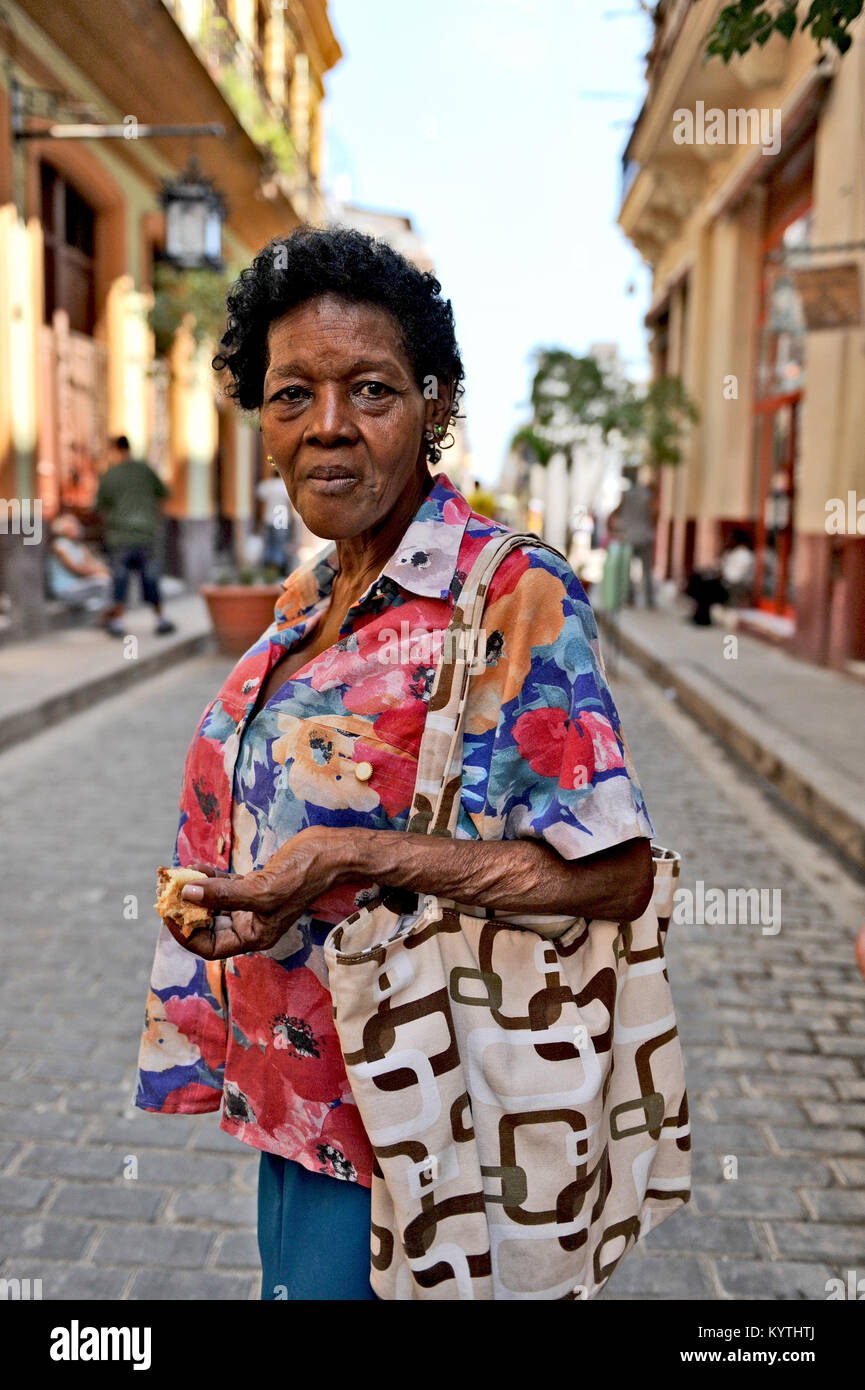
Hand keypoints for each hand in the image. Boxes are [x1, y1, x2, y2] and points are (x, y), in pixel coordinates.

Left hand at [172, 828, 345, 959]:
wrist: (330, 853)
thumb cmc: (303, 877)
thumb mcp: (261, 890)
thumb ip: (223, 894)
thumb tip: (187, 894)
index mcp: (254, 936)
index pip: (209, 947)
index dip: (186, 934)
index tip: (169, 913)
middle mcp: (251, 923)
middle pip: (208, 924)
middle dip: (187, 908)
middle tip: (167, 890)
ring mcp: (252, 903)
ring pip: (213, 902)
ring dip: (195, 889)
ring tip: (177, 874)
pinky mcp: (255, 883)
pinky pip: (223, 884)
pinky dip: (208, 876)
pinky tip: (196, 865)